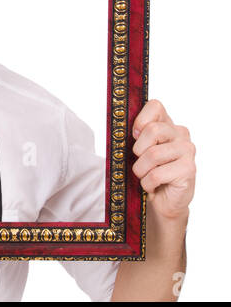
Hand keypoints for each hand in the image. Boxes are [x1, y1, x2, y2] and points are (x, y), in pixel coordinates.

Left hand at [131, 99, 194, 220]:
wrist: (163, 201)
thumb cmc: (148, 172)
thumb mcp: (136, 151)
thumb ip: (133, 136)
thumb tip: (117, 126)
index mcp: (167, 125)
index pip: (155, 106)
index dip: (140, 120)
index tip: (134, 134)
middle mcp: (181, 134)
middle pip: (153, 129)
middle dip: (138, 150)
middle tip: (140, 162)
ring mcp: (187, 151)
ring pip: (153, 154)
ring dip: (141, 170)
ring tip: (146, 176)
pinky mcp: (188, 169)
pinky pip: (156, 174)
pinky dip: (147, 183)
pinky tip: (154, 186)